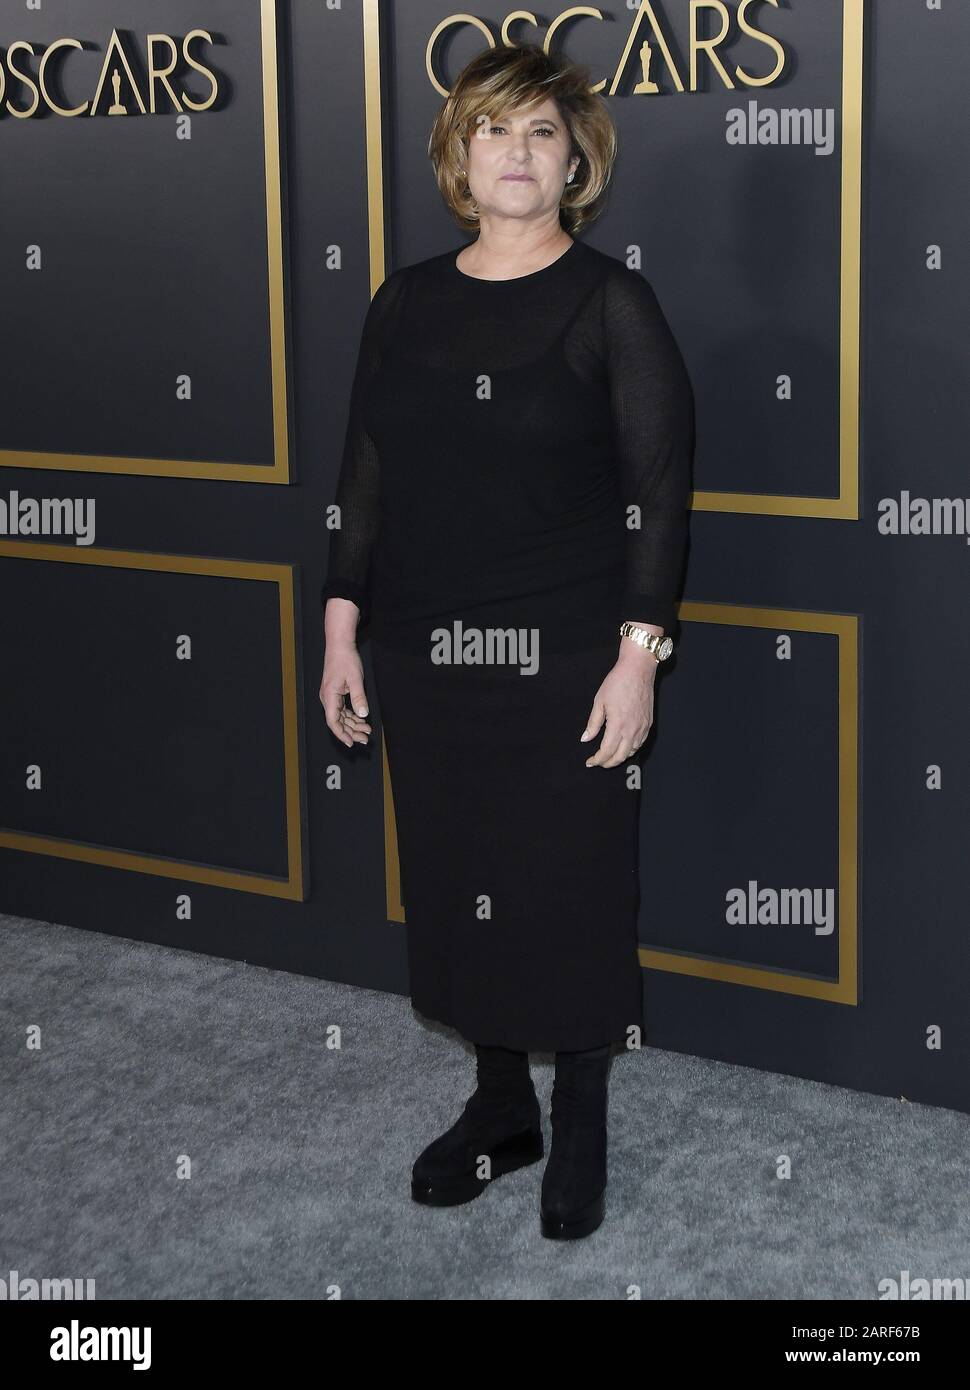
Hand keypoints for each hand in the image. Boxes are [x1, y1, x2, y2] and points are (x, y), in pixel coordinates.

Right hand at [320, 641, 372, 748]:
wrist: (339, 645)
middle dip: (351, 731)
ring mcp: (331, 696)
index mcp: (329, 696)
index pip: (333, 721)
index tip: (351, 743)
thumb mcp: (355, 679)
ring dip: (353, 725)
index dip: (342, 734)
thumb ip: (359, 698)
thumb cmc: (346, 659)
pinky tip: (362, 720)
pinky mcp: (335, 693)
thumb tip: (362, 714)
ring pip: (341, 717)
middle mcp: (328, 698)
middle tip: (365, 739)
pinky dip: (352, 716)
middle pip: (338, 721)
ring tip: (366, 731)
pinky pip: (342, 709)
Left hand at [580, 647, 656, 767]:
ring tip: (609, 756)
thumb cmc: (618, 682)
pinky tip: (624, 747)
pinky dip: (631, 749)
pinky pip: (640, 743)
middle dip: (608, 763)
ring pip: (631, 752)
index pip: (606, 751)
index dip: (597, 760)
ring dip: (619, 757)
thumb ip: (593, 723)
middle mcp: (632, 730)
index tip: (590, 761)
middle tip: (598, 762)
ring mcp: (642, 727)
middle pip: (620, 757)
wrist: (638, 670)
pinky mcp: (649, 723)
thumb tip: (585, 738)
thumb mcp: (599, 702)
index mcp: (617, 725)